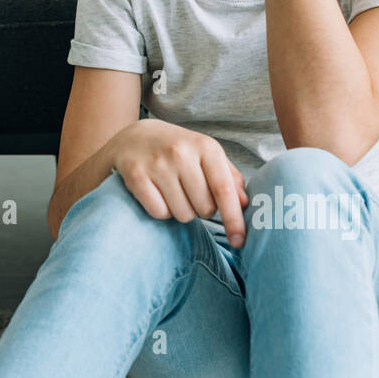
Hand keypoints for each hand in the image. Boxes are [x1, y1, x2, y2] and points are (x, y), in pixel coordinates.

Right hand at [107, 118, 247, 246]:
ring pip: (182, 214)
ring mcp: (157, 164)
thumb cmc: (179, 149)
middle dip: (203, 210)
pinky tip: (159, 194)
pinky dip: (162, 211)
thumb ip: (229, 177)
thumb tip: (244, 204)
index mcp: (205, 146)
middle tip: (193, 194)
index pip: (224, 190)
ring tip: (175, 192)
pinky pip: (159, 212)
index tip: (239, 241)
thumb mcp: (207, 155)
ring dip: (183, 211)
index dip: (233, 219)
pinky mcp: (135, 175)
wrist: (134, 136)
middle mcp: (181, 153)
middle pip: (204, 208)